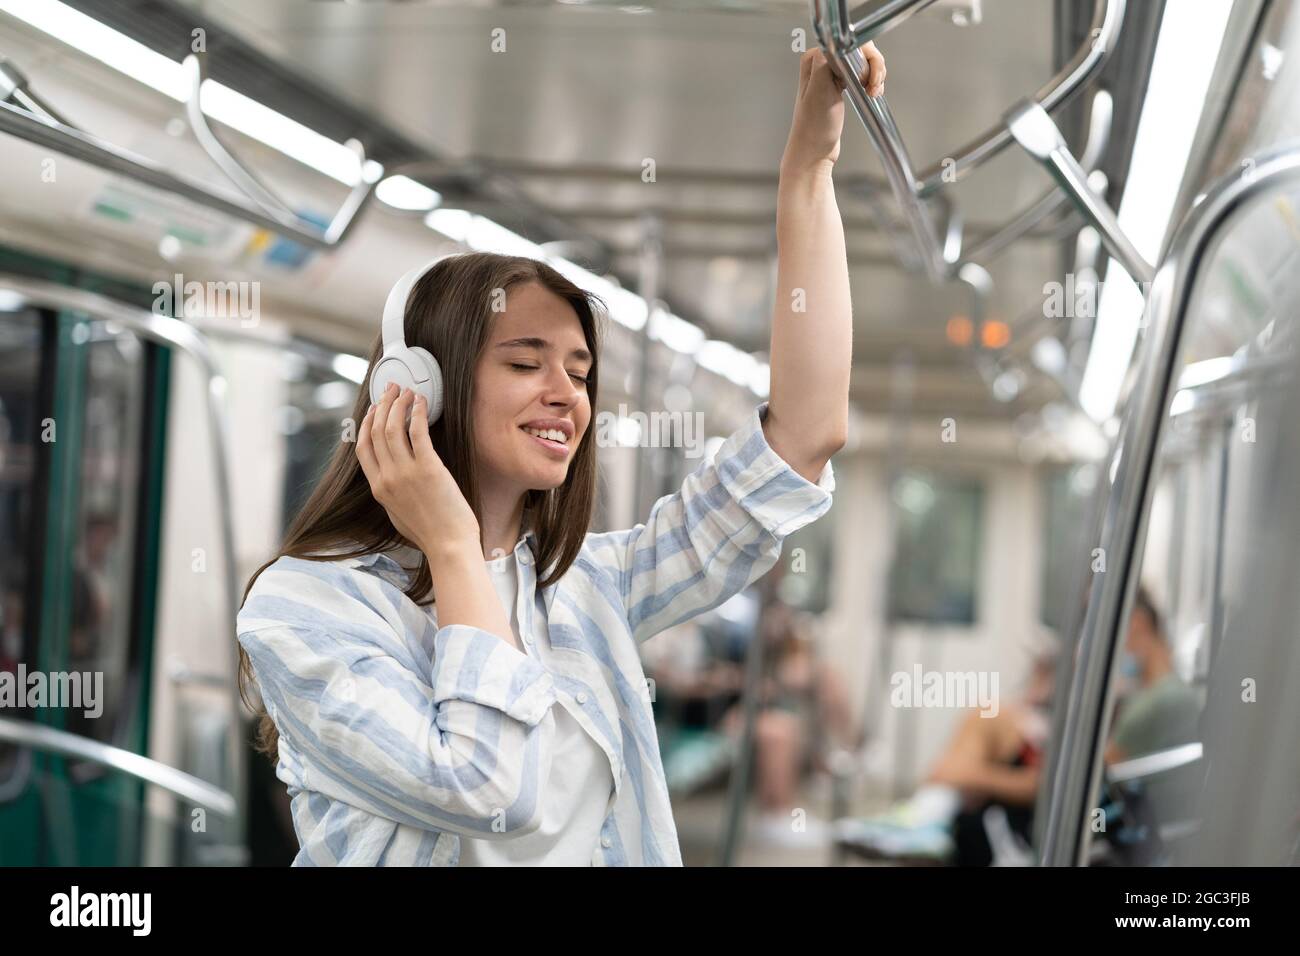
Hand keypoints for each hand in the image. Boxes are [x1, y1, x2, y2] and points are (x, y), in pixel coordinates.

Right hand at [356, 382, 479, 557]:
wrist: (449, 546)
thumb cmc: (430, 532)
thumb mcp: (397, 513)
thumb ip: (391, 492)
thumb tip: (392, 475)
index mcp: (378, 489)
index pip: (362, 448)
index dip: (366, 423)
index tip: (373, 409)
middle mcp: (387, 478)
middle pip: (376, 431)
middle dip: (382, 405)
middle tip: (391, 389)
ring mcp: (406, 472)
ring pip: (393, 427)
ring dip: (399, 404)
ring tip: (406, 391)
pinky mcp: (428, 468)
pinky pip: (417, 432)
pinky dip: (417, 412)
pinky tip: (422, 402)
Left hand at [780, 44, 884, 176]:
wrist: (815, 151)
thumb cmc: (814, 127)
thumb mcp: (818, 92)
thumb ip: (824, 64)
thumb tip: (834, 44)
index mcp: (815, 59)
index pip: (851, 42)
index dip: (866, 58)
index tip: (868, 78)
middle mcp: (822, 62)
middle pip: (861, 49)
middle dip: (874, 68)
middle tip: (873, 87)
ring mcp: (832, 73)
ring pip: (865, 61)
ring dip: (875, 76)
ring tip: (872, 93)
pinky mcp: (840, 84)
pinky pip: (863, 73)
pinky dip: (872, 82)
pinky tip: (871, 93)